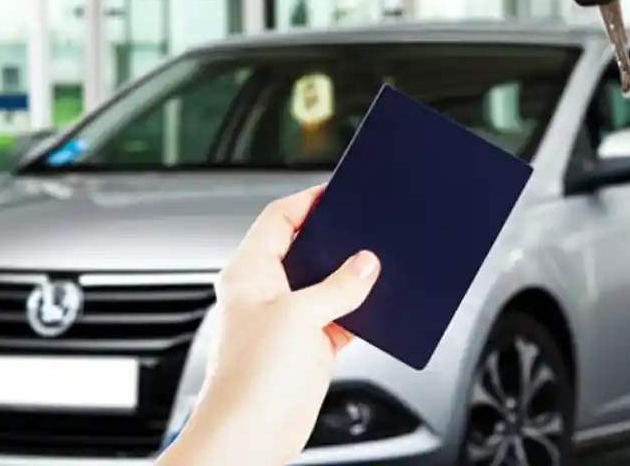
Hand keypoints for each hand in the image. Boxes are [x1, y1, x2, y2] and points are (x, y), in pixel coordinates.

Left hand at [159, 185, 380, 465]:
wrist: (249, 438)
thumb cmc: (250, 378)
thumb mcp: (299, 318)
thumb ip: (338, 288)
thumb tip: (365, 265)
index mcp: (249, 272)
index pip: (278, 219)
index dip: (308, 202)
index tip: (339, 192)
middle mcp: (265, 293)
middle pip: (305, 250)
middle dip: (336, 240)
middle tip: (367, 225)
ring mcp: (286, 321)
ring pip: (326, 286)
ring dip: (351, 279)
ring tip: (380, 264)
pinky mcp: (307, 349)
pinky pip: (339, 319)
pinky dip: (359, 312)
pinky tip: (380, 306)